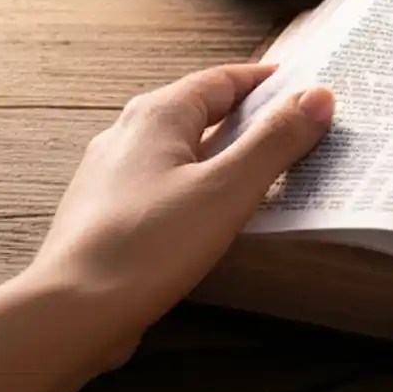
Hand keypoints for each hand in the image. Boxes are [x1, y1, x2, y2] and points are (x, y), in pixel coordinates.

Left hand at [26, 63, 333, 356]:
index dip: (266, 82)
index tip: (305, 86)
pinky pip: (167, 184)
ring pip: (182, 150)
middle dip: (249, 118)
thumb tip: (319, 96)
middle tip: (296, 127)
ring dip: (225, 154)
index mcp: (157, 115)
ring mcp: (113, 174)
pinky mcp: (108, 213)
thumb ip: (275, 142)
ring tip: (267, 170)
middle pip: (201, 112)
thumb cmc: (150, 244)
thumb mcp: (227, 189)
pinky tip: (218, 213)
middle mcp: (128, 134)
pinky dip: (201, 186)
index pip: (222, 79)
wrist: (73, 312)